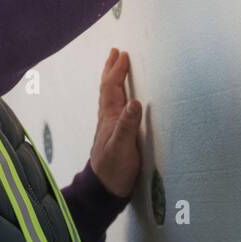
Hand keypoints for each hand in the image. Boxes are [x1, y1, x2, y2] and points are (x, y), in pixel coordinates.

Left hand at [88, 48, 141, 198]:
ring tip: (118, 67)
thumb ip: (128, 125)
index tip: (122, 54)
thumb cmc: (114, 168)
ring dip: (115, 80)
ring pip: (112, 96)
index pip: (112, 88)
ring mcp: (111, 126)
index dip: (116, 71)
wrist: (105, 189)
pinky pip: (117, 106)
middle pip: (108, 88)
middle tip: (115, 52)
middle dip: (112, 69)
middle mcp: (108, 117)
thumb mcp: (122, 147)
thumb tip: (136, 101)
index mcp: (109, 116)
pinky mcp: (116, 134)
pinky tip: (123, 98)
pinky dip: (120, 95)